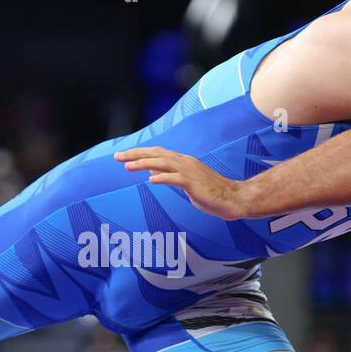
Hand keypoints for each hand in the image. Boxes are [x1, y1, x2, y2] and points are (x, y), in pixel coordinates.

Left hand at [114, 146, 249, 220]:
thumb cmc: (210, 192)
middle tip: (117, 157)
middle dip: (135, 155)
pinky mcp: (195, 183)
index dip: (139, 153)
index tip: (122, 155)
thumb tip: (151, 170)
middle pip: (156, 154)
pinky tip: (151, 180)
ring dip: (144, 164)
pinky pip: (176, 179)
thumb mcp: (185, 182)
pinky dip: (163, 178)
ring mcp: (190, 172)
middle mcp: (185, 162)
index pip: (157, 153)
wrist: (233, 198)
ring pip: (164, 163)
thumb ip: (169, 175)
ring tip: (128, 166)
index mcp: (182, 161)